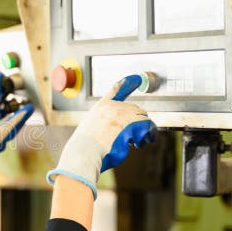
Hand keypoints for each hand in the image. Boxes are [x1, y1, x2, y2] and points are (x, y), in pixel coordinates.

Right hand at [46, 75, 156, 198]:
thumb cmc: (85, 145)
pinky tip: (138, 143)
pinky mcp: (130, 125)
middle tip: (132, 134)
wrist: (84, 152)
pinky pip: (146, 127)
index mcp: (102, 106)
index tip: (138, 78)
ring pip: (142, 117)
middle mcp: (113, 107)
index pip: (117, 89)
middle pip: (135, 108)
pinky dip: (146, 135)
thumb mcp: (88, 126)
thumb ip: (100, 121)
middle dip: (137, 120)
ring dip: (142, 128)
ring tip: (135, 141)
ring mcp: (122, 115)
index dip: (128, 82)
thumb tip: (110, 126)